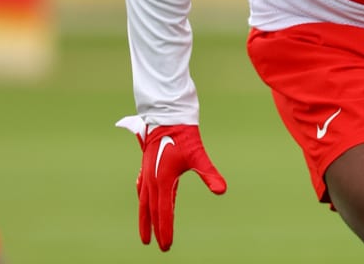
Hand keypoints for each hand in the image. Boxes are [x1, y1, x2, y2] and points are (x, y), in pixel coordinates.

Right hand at [116, 117, 226, 250]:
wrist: (167, 116)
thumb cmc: (184, 135)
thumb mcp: (198, 155)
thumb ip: (209, 174)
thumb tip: (221, 191)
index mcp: (163, 180)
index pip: (164, 212)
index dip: (165, 230)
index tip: (166, 246)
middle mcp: (152, 179)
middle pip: (151, 210)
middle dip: (155, 229)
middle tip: (160, 247)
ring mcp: (147, 173)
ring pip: (144, 202)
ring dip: (146, 218)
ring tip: (146, 234)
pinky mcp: (147, 166)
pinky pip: (142, 189)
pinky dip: (143, 201)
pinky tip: (144, 202)